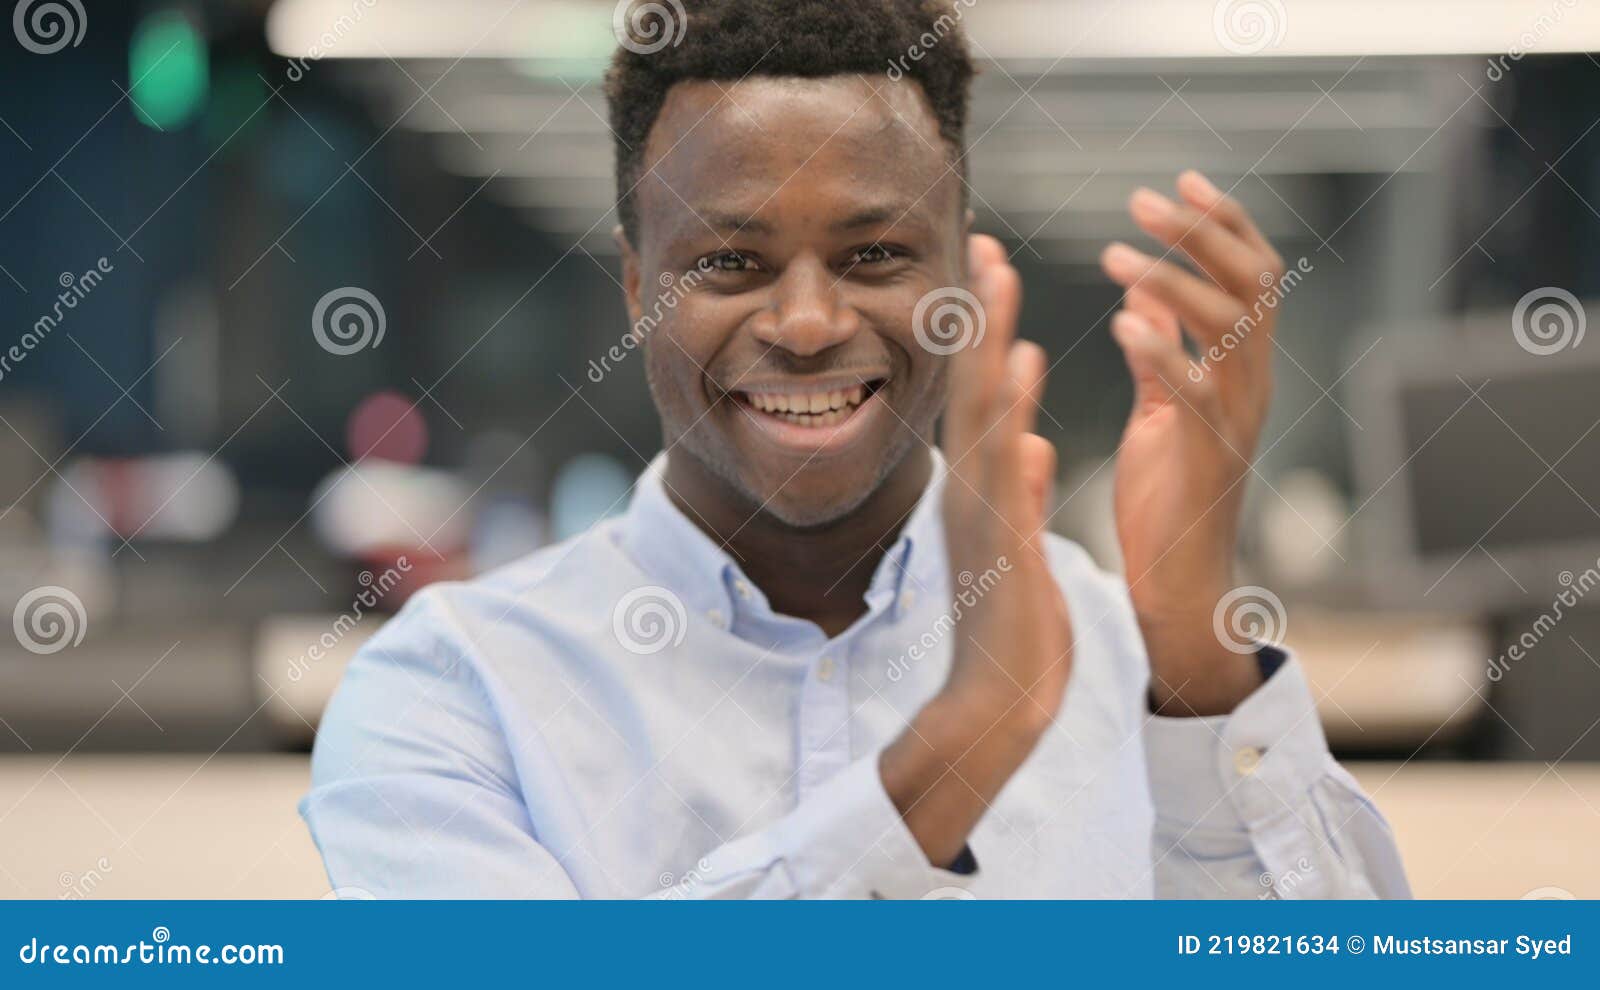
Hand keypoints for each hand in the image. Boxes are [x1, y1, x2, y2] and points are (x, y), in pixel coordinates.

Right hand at [881, 234, 1071, 866]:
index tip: (992, 269)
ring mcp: (982, 516)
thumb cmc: (1012, 626)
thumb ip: (1020, 489)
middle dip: (981, 315)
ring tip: (1001, 283)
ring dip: (992, 350)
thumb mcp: (1017, 542)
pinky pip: (1008, 477)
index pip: (982, 395)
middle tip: (986, 245)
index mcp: (981, 487)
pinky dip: (1013, 429)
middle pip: (973, 388)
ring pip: (983, 418)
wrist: (997, 699)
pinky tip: (1026, 383)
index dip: (987, 331)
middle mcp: (972, 490)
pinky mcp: (1003, 547)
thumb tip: (1029, 441)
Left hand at [1100, 170, 1282, 714]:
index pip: (1251, 275)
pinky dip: (1164, 354)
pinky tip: (1123, 323)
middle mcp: (1251, 385)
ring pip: (1232, 328)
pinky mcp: (1209, 458)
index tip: (1183, 178)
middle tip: (1144, 199)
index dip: (1223, 223)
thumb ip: (1160, 349)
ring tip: (1118, 255)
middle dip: (1202, 233)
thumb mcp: (1162, 408)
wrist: (1176, 584)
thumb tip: (1140, 289)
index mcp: (1240, 369)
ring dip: (1174, 282)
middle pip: (1252, 284)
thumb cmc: (1167, 496)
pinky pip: (1195, 395)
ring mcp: (1237, 421)